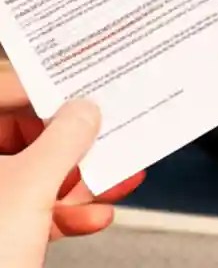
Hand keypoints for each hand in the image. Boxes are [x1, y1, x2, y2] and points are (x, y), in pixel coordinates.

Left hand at [0, 71, 144, 266]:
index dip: (42, 89)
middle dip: (68, 146)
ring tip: (112, 182)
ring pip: (25, 177)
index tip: (80, 90)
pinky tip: (90, 216)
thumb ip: (63, 140)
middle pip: (16, 137)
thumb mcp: (30, 188)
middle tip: (103, 139)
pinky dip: (59, 214)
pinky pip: (23, 212)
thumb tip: (83, 112)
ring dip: (74, 184)